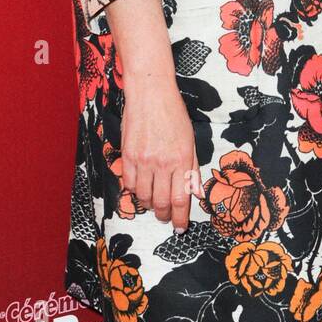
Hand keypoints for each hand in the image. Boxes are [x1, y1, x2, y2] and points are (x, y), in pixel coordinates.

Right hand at [120, 80, 198, 230]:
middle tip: (166, 217)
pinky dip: (134, 191)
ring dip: (149, 205)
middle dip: (165, 215)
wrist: (150, 94)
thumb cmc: (174, 115)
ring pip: (143, 197)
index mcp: (182, 159)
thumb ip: (191, 168)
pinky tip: (139, 189)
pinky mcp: (127, 156)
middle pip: (162, 202)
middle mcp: (163, 163)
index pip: (182, 199)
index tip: (180, 227)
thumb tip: (193, 193)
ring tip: (153, 203)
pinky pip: (128, 184)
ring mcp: (143, 160)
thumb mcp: (190, 141)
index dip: (180, 218)